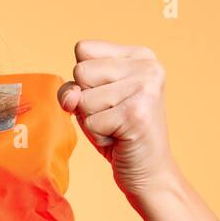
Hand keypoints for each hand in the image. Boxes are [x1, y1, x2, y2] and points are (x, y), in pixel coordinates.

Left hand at [57, 39, 180, 199]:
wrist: (149, 172)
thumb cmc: (117, 133)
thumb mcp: (91, 102)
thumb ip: (73, 88)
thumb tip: (70, 96)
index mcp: (139, 55)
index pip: (83, 49)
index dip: (84, 79)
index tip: (108, 97)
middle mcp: (148, 66)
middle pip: (81, 71)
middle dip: (87, 100)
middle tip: (113, 115)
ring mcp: (145, 88)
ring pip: (84, 99)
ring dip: (93, 120)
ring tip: (117, 127)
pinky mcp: (137, 113)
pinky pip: (91, 122)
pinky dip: (98, 136)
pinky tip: (120, 138)